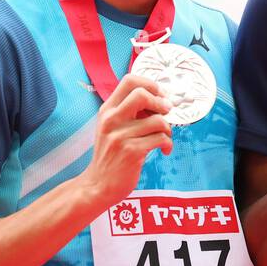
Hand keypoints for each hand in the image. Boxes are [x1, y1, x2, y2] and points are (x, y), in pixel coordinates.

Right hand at [77, 73, 172, 209]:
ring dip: (168, 129)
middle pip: (142, 94)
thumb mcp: (113, 128)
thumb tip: (161, 99)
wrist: (99, 185)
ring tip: (164, 138)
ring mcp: (121, 136)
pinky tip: (164, 150)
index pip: (129, 81)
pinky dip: (167, 144)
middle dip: (161, 102)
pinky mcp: (132, 151)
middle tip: (166, 112)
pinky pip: (161, 139)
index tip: (160, 96)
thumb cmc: (111, 155)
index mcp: (108, 110)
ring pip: (157, 120)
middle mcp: (111, 119)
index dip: (150, 84)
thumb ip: (130, 112)